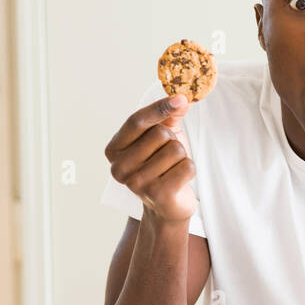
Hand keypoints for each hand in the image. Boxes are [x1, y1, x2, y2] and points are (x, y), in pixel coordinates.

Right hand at [104, 93, 196, 222]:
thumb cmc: (162, 167)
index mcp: (114, 150)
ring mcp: (137, 183)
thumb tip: (182, 100)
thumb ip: (168, 116)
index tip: (180, 98)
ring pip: (176, 149)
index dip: (160, 107)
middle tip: (167, 156)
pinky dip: (190, 170)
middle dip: (173, 140)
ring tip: (172, 169)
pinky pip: (187, 166)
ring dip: (182, 156)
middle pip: (160, 133)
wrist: (167, 206)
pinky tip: (180, 180)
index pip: (137, 121)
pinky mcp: (158, 195)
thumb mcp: (160, 138)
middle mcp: (120, 167)